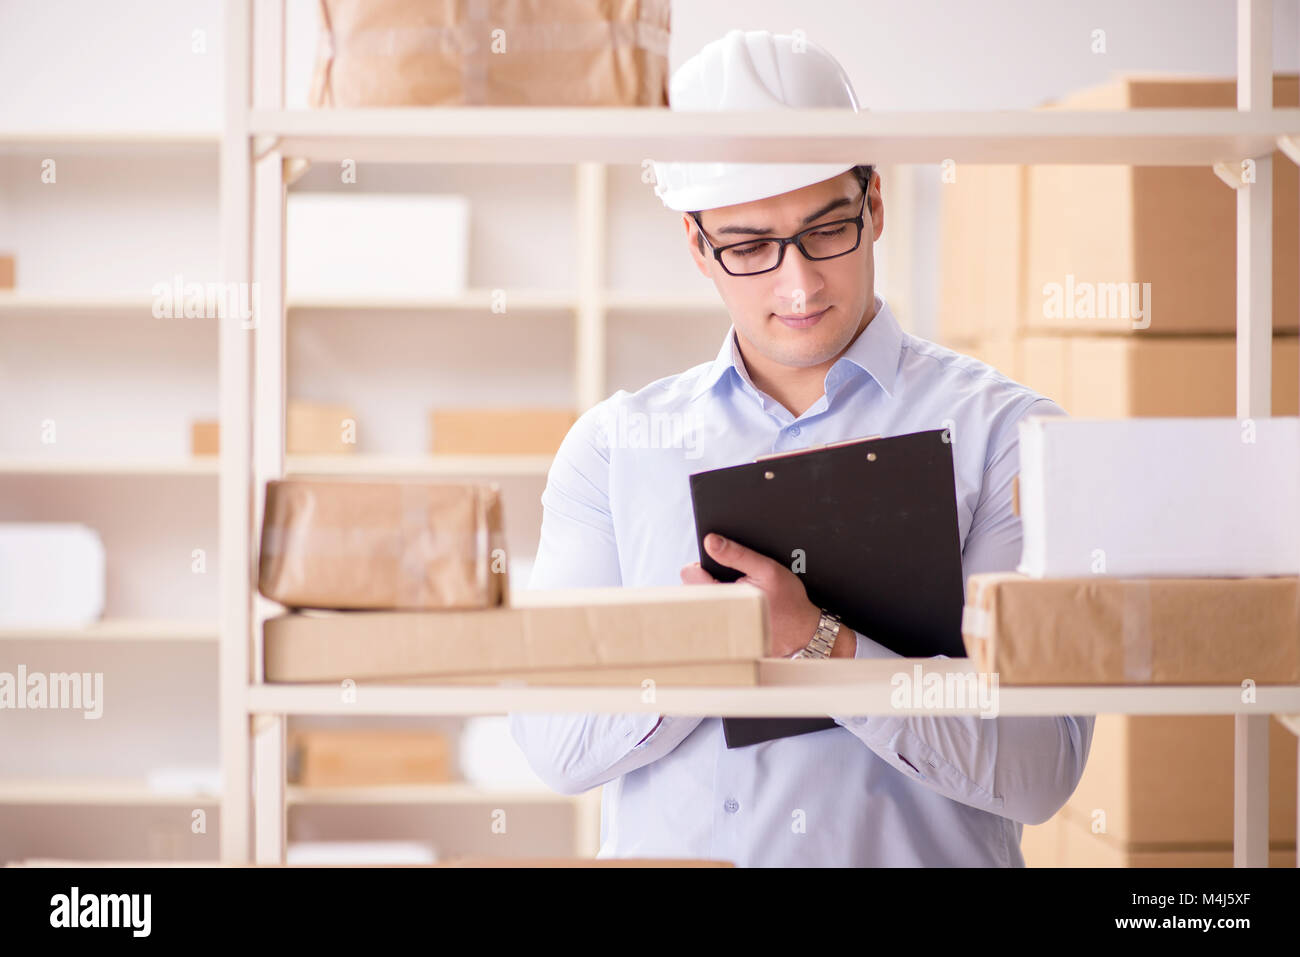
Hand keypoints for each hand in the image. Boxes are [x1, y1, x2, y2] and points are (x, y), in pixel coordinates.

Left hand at [680, 532, 822, 658]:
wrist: (803, 631)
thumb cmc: (789, 600)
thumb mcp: (767, 569)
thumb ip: (737, 554)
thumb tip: (710, 542)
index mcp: (724, 598)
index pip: (689, 574)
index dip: (702, 565)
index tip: (717, 567)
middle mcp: (717, 618)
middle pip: (690, 590)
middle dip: (706, 581)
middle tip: (731, 583)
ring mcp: (719, 632)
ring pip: (698, 605)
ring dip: (712, 597)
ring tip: (735, 596)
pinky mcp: (724, 640)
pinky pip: (709, 620)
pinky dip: (719, 612)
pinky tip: (737, 610)